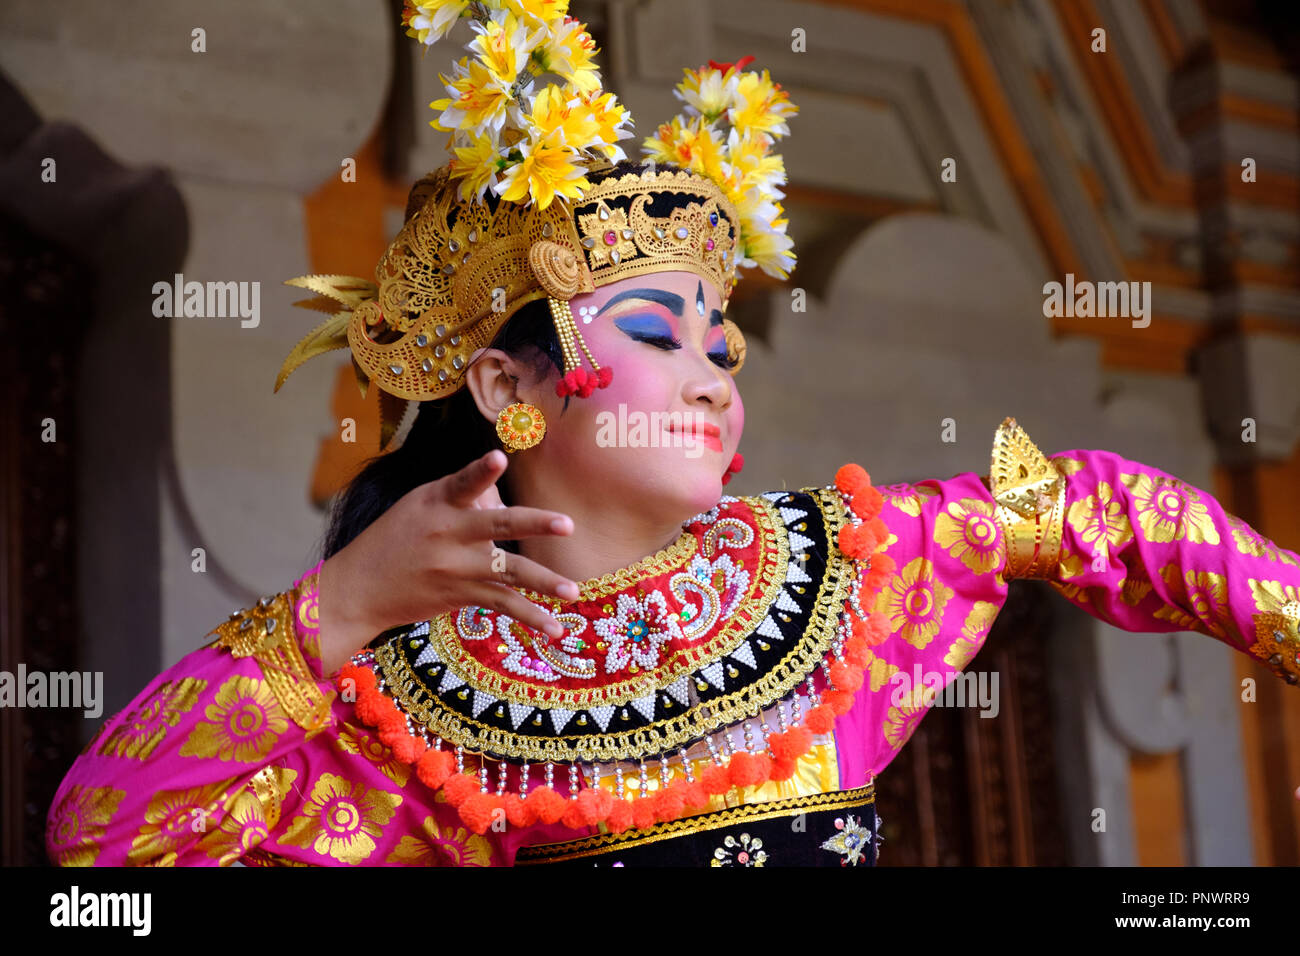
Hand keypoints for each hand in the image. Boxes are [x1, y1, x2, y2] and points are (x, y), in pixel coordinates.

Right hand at [316, 450, 578, 674]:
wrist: (359, 588)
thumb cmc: (396, 537)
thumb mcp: (419, 505)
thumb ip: (460, 496)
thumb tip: (502, 493)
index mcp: (438, 501)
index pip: (463, 481)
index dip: (481, 471)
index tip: (499, 458)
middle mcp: (449, 532)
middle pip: (498, 525)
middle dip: (535, 524)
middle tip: (567, 524)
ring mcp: (456, 566)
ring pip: (508, 572)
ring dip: (543, 582)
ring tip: (574, 591)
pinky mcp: (459, 594)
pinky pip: (502, 605)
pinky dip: (530, 616)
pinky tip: (555, 628)